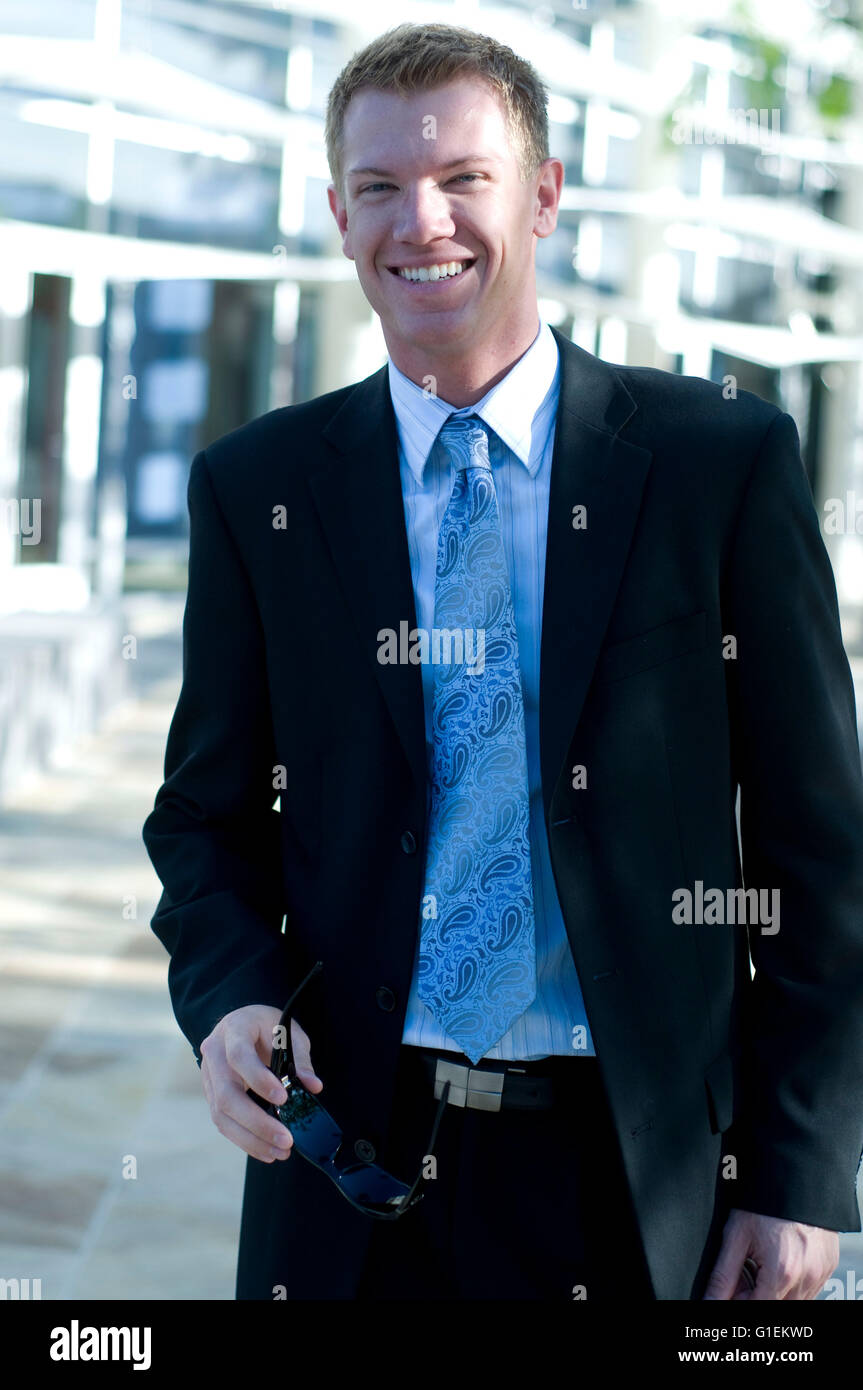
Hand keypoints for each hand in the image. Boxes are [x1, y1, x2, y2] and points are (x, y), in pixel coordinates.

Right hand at [199, 1004, 322, 1162]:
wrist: (243, 1023)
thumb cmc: (267, 1026)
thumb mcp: (288, 1032)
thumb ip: (300, 1058)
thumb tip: (313, 1086)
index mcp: (234, 1028)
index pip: (238, 1056)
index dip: (258, 1079)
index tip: (283, 1098)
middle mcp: (214, 1053)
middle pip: (226, 1094)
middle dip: (257, 1122)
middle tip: (286, 1140)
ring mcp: (208, 1075)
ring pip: (221, 1114)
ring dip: (251, 1138)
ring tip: (280, 1152)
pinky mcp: (211, 1095)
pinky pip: (223, 1122)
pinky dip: (244, 1139)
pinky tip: (266, 1150)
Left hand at [703, 1207, 838, 1299]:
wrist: (795, 1176)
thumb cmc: (764, 1201)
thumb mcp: (736, 1235)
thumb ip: (723, 1276)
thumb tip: (710, 1300)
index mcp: (782, 1272)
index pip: (757, 1308)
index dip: (739, 1299)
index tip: (731, 1286)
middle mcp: (806, 1278)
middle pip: (776, 1306)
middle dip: (756, 1295)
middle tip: (746, 1269)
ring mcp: (821, 1273)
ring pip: (794, 1301)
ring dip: (774, 1291)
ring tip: (762, 1261)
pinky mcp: (828, 1267)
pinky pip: (809, 1290)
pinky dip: (792, 1283)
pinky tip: (780, 1259)